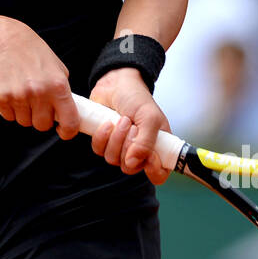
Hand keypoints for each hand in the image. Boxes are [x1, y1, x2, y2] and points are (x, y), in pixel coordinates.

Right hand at [0, 18, 80, 138]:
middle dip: (40, 118)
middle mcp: (40, 92)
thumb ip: (63, 91)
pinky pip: (8, 116)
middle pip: (42, 126)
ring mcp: (19, 95)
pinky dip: (10, 109)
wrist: (4, 40)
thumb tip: (68, 113)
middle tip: (37, 103)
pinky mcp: (2, 96)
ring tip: (23, 93)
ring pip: (24, 122)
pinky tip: (11, 91)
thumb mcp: (58, 68)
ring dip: (24, 113)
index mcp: (59, 86)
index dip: (67, 131)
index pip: (70, 122)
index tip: (63, 130)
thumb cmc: (33, 53)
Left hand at [87, 67, 171, 185]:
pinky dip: (102, 136)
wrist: (116, 84)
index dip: (153, 170)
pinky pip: (99, 150)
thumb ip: (145, 141)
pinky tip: (107, 122)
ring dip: (116, 138)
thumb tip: (132, 162)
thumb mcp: (149, 117)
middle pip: (130, 168)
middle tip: (131, 125)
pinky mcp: (104, 142)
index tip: (150, 156)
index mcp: (158, 148)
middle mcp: (139, 152)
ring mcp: (120, 148)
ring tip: (122, 119)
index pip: (159, 174)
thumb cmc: (137, 99)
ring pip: (113, 159)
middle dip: (128, 145)